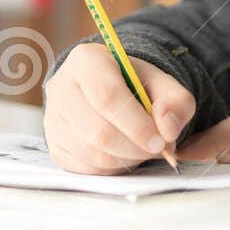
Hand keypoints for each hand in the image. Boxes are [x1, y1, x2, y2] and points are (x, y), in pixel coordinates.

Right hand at [42, 43, 194, 174]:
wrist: (111, 91)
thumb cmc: (137, 86)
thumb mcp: (165, 85)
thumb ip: (176, 104)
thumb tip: (167, 128)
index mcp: (87, 60)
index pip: (107, 97)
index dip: (136, 125)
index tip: (159, 142)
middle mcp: (61, 87)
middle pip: (98, 131)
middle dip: (134, 148)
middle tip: (156, 149)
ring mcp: (53, 118)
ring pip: (92, 153)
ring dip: (125, 160)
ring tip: (142, 149)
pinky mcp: (54, 144)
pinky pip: (85, 168)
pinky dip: (112, 169)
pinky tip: (124, 154)